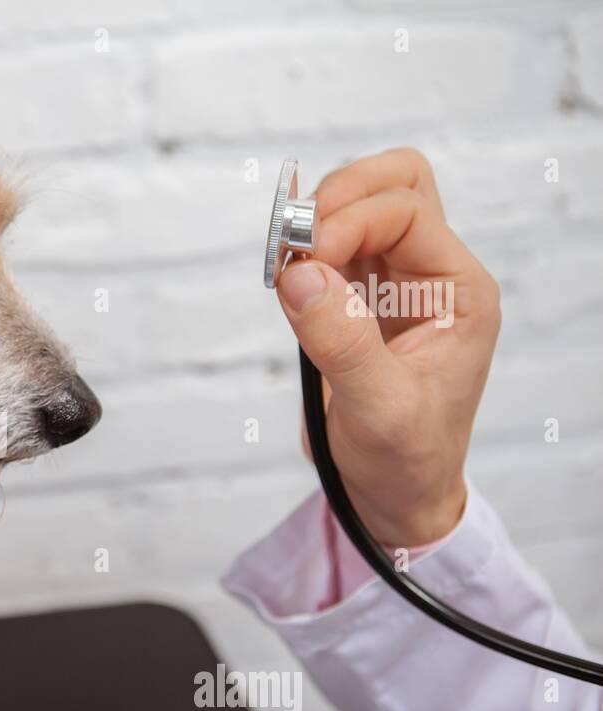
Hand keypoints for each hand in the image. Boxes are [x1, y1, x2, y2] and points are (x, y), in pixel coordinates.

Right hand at [275, 148, 500, 548]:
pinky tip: (282, 275)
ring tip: (281, 259)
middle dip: (341, 195)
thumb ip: (341, 341)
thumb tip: (299, 276)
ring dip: (316, 220)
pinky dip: (301, 249)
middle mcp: (431, 278)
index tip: (302, 260)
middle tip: (293, 235)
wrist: (396, 495)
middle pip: (398, 184)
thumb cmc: (404, 459)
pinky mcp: (355, 301)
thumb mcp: (377, 409)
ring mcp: (393, 285)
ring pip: (362, 206)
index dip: (349, 223)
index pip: (407, 213)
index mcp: (458, 293)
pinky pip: (330, 248)